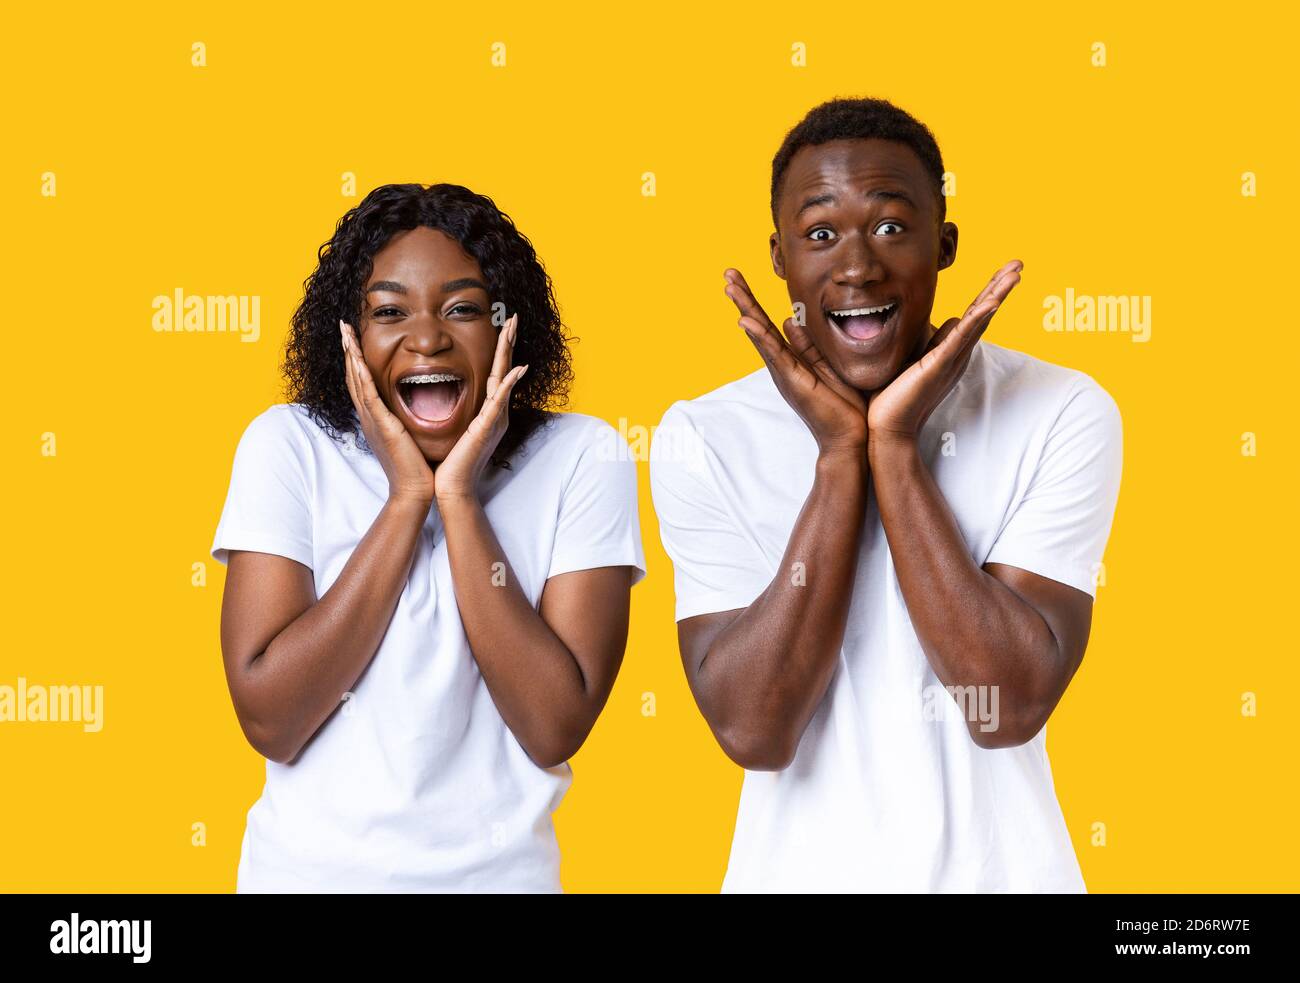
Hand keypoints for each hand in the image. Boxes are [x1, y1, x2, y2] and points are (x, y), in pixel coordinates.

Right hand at [340, 319, 434, 506]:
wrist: (414, 489)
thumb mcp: (407, 434)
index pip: (362, 381)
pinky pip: (368, 395)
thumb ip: (405, 418)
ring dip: (350, 354)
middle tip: (343, 326)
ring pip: (356, 380)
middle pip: (353, 376)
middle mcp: (369, 416)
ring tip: (345, 332)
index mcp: (376, 417)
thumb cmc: (416, 465)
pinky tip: (356, 358)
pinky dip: (360, 375)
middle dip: (348, 349)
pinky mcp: (381, 425)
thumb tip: (413, 405)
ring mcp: (372, 420)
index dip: (356, 358)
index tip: (354, 337)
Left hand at [433, 313, 527, 504]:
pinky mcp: (488, 428)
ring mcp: (494, 419)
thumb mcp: (455, 430)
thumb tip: (446, 397)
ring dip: (509, 352)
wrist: (451, 486)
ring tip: (512, 330)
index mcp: (487, 412)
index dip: (499, 350)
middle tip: (513, 317)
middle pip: (503, 369)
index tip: (502, 328)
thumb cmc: (450, 462)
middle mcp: (496, 412)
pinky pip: (500, 401)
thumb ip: (459, 413)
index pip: (494, 373)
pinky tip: (517, 368)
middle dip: (508, 342)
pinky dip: (509, 384)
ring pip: (504, 378)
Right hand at [724, 268, 867, 455]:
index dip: (755, 301)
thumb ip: (808, 345)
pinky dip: (760, 338)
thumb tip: (790, 320)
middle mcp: (782, 365)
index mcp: (791, 359)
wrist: (851, 439)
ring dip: (746, 310)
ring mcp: (784, 373)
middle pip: (758, 325)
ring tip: (731, 287)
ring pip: (761, 336)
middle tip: (728, 272)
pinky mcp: (792, 382)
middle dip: (744, 298)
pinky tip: (746, 321)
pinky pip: (775, 355)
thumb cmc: (844, 406)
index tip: (740, 278)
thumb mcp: (827, 365)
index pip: (769, 324)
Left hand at [866, 259, 1022, 446]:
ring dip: (996, 295)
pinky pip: (961, 338)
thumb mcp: (915, 357)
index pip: (973, 314)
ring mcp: (950, 358)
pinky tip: (990, 302)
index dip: (989, 291)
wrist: (887, 426)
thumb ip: (931, 339)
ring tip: (1015, 274)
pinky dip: (976, 319)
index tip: (1006, 270)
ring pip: (978, 321)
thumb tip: (946, 319)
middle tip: (1019, 264)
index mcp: (950, 350)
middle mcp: (956, 353)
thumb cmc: (895, 395)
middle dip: (1001, 287)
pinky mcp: (939, 365)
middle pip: (983, 313)